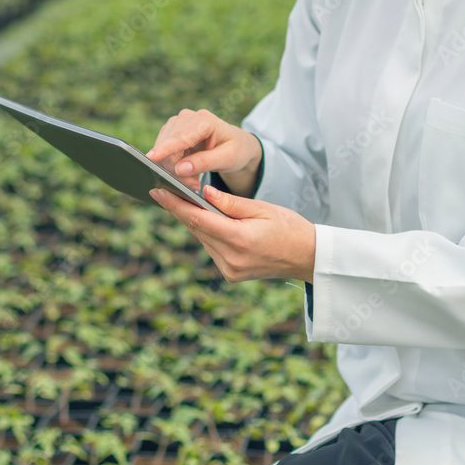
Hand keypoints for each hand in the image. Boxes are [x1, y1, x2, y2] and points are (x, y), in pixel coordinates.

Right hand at [146, 108, 262, 196]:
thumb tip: (179, 169)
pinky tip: (187, 172)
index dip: (165, 148)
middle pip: (169, 147)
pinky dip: (172, 166)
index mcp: (204, 120)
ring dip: (174, 170)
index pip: (181, 137)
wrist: (237, 145)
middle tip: (194, 185)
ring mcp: (177, 123)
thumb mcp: (227, 159)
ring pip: (163, 152)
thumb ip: (204, 162)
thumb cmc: (236, 150)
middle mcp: (187, 117)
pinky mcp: (170, 132)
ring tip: (194, 180)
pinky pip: (163, 153)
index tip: (151, 158)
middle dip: (177, 170)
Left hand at [149, 184, 315, 283]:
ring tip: (175, 199)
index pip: (199, 219)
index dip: (175, 205)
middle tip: (159, 190)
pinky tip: (199, 217)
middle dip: (178, 209)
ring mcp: (230, 270)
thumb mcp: (263, 208)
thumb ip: (230, 202)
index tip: (157, 191)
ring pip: (202, 239)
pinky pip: (211, 248)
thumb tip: (203, 193)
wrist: (307, 257)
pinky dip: (205, 232)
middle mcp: (231, 260)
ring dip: (190, 221)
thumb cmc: (289, 227)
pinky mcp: (231, 274)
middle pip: (196, 229)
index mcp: (240, 240)